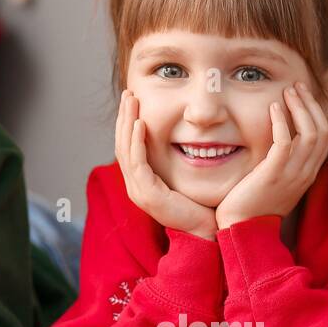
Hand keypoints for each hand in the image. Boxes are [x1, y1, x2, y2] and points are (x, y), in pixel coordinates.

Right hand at [116, 90, 217, 239]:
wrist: (206, 233)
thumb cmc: (201, 206)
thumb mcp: (184, 177)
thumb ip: (178, 160)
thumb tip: (186, 137)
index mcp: (141, 181)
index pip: (128, 146)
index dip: (128, 122)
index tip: (133, 101)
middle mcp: (135, 185)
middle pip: (122, 144)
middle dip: (124, 117)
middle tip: (128, 94)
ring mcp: (138, 190)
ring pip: (125, 150)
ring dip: (128, 123)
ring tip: (132, 102)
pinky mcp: (147, 194)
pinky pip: (138, 163)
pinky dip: (138, 141)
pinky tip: (141, 124)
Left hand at [214, 82, 327, 229]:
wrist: (242, 229)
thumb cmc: (253, 204)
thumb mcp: (276, 181)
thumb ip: (283, 162)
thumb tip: (279, 141)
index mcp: (308, 174)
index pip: (326, 138)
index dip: (319, 113)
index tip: (305, 95)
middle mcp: (306, 173)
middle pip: (322, 131)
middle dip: (312, 105)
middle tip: (299, 86)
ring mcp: (293, 174)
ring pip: (309, 133)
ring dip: (300, 108)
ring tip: (288, 91)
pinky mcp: (274, 174)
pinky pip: (285, 143)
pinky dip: (282, 122)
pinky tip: (273, 108)